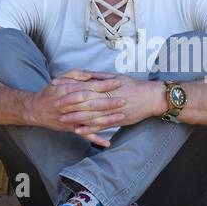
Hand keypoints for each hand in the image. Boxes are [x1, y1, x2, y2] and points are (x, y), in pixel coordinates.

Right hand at [31, 69, 126, 147]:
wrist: (35, 109)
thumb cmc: (51, 92)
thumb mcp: (61, 78)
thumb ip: (76, 75)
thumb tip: (91, 75)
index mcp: (68, 90)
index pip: (89, 87)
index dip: (103, 85)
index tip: (116, 82)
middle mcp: (69, 104)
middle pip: (92, 103)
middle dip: (108, 102)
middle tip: (123, 100)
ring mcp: (70, 118)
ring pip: (90, 119)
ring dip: (106, 119)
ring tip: (121, 116)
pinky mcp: (70, 128)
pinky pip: (84, 135)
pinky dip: (95, 139)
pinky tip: (107, 143)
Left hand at [52, 70, 166, 128]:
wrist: (152, 97)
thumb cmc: (134, 85)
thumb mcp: (116, 77)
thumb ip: (99, 77)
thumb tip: (84, 74)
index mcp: (106, 86)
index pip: (83, 85)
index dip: (69, 86)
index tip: (56, 85)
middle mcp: (108, 98)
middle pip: (84, 101)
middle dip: (68, 103)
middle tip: (54, 105)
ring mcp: (112, 110)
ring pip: (91, 115)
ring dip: (75, 118)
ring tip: (62, 119)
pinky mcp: (117, 120)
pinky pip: (101, 126)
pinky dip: (89, 129)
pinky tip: (78, 130)